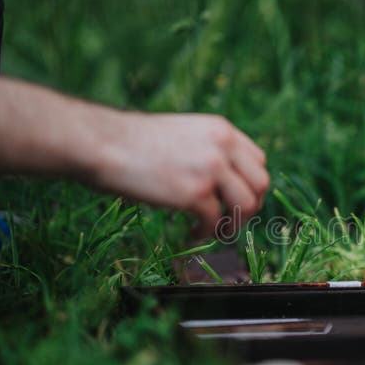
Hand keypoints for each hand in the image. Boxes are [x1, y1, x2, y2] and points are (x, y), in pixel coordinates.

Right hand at [92, 112, 268, 236]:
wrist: (102, 143)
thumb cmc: (133, 142)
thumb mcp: (183, 134)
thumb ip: (209, 151)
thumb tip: (225, 182)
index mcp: (221, 130)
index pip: (259, 161)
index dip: (250, 185)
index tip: (235, 200)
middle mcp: (222, 147)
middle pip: (261, 184)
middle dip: (249, 208)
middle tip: (229, 221)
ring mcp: (210, 169)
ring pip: (247, 206)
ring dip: (233, 225)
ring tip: (212, 231)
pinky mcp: (194, 193)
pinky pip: (216, 222)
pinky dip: (205, 234)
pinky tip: (190, 234)